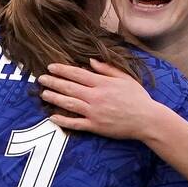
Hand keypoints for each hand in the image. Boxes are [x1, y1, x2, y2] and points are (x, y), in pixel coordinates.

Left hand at [37, 59, 159, 139]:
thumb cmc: (138, 98)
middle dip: (53, 82)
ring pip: (69, 103)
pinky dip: (63, 120)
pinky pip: (75, 123)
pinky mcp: (95, 126)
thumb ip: (107, 69)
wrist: (147, 120)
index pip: (77, 74)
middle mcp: (96, 96)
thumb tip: (90, 61)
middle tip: (40, 79)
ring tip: (43, 94)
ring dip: (54, 98)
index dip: (62, 70)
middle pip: (69, 87)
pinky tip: (52, 117)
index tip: (51, 67)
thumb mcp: (125, 78)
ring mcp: (94, 112)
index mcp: (103, 83)